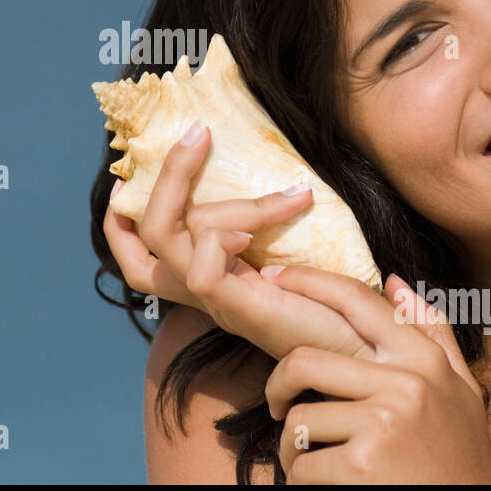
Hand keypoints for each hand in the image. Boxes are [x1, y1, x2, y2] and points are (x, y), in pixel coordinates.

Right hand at [101, 121, 375, 362]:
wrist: (370, 357)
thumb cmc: (344, 308)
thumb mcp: (298, 256)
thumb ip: (274, 226)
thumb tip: (282, 173)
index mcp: (212, 281)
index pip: (139, 260)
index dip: (120, 223)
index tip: (128, 177)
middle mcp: (205, 292)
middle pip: (144, 240)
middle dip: (164, 179)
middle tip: (198, 133)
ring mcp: (217, 302)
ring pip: (171, 237)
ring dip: (229, 202)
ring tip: (290, 196)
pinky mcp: (236, 309)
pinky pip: (202, 265)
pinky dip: (229, 232)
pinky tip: (274, 224)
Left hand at [265, 271, 490, 483]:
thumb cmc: (459, 458)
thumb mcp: (461, 391)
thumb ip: (433, 334)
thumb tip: (395, 281)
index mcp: (423, 360)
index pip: (356, 300)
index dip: (308, 280)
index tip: (276, 277)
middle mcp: (404, 384)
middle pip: (303, 361)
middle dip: (277, 388)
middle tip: (278, 410)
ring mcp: (382, 423)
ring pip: (299, 420)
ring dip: (294, 449)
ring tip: (314, 462)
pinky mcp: (361, 465)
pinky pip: (303, 464)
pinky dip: (303, 480)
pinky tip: (325, 486)